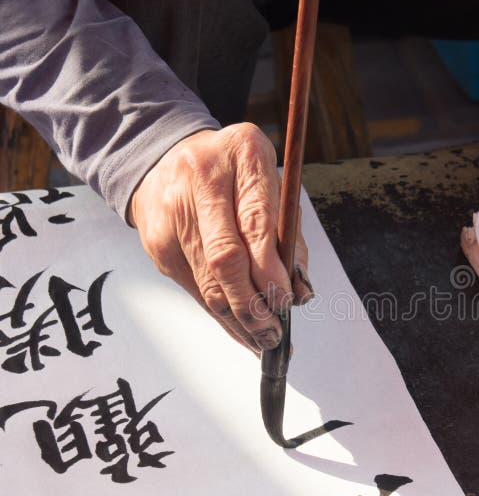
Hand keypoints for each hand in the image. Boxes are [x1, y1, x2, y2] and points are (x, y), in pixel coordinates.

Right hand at [127, 123, 313, 353]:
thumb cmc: (237, 176)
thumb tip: (302, 293)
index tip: (286, 301)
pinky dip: (222, 315)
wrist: (166, 157)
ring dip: (239, 320)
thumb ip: (290, 238)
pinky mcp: (159, 244)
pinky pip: (195, 289)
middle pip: (225, 258)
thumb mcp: (273, 189)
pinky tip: (242, 330)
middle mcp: (202, 180)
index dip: (270, 270)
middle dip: (253, 304)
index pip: (256, 223)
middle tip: (275, 333)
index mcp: (243, 154)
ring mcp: (173, 213)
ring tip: (264, 341)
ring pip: (208, 282)